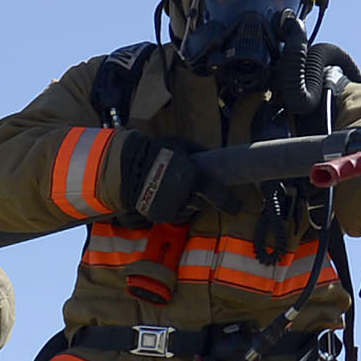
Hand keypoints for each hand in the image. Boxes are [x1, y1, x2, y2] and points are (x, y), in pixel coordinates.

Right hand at [118, 135, 238, 224]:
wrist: (123, 167)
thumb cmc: (154, 151)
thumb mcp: (180, 144)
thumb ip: (199, 152)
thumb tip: (214, 156)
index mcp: (194, 178)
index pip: (218, 194)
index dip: (229, 203)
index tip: (237, 207)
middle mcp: (185, 196)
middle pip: (201, 204)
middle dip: (200, 199)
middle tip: (191, 188)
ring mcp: (171, 208)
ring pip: (187, 212)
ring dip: (185, 205)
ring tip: (173, 189)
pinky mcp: (158, 216)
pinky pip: (172, 216)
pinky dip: (171, 209)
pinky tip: (163, 196)